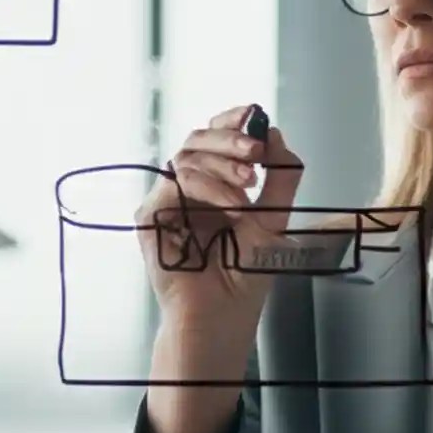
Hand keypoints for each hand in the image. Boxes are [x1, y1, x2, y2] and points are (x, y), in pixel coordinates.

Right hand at [134, 103, 304, 334]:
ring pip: (186, 157)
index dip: (232, 121)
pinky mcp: (151, 217)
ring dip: (223, 170)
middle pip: (198, 139)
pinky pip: (175, 185)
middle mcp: (188, 187)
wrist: (223, 316)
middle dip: (230, 140)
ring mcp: (167, 201)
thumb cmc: (246, 275)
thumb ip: (281, 178)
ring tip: (248, 193)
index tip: (255, 116)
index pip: (216, 137)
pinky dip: (207, 190)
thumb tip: (277, 135)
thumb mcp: (276, 220)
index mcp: (216, 182)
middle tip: (256, 154)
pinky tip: (232, 209)